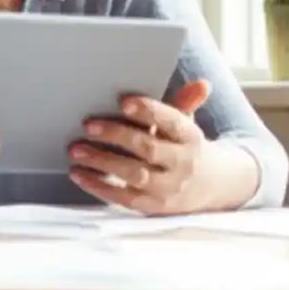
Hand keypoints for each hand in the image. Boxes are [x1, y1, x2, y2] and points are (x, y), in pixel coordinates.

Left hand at [69, 79, 218, 214]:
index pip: (172, 122)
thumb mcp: (187, 125)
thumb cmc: (185, 147)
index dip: (148, 111)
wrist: (212, 187)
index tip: (123, 102)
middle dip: (117, 135)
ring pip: (135, 174)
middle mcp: (182, 163)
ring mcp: (169, 188)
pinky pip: (124, 198)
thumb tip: (201, 83)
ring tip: (76, 150)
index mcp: (190, 137)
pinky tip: (78, 174)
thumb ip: (185, 102)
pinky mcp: (154, 206)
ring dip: (103, 162)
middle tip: (87, 125)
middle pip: (149, 148)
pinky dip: (99, 186)